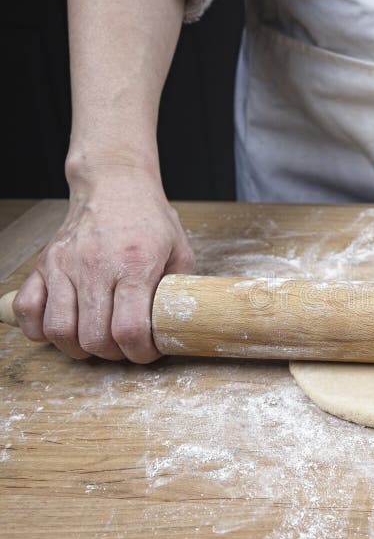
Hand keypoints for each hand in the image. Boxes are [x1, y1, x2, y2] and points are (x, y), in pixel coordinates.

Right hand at [12, 163, 193, 362]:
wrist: (114, 185)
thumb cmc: (150, 219)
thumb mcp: (180, 252)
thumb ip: (178, 290)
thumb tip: (177, 325)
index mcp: (135, 264)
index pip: (129, 329)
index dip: (140, 352)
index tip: (146, 351)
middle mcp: (95, 266)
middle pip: (94, 337)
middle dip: (113, 354)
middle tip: (124, 346)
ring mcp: (63, 265)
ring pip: (59, 330)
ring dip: (78, 347)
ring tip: (96, 340)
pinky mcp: (43, 264)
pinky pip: (28, 310)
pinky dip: (41, 329)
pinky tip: (64, 326)